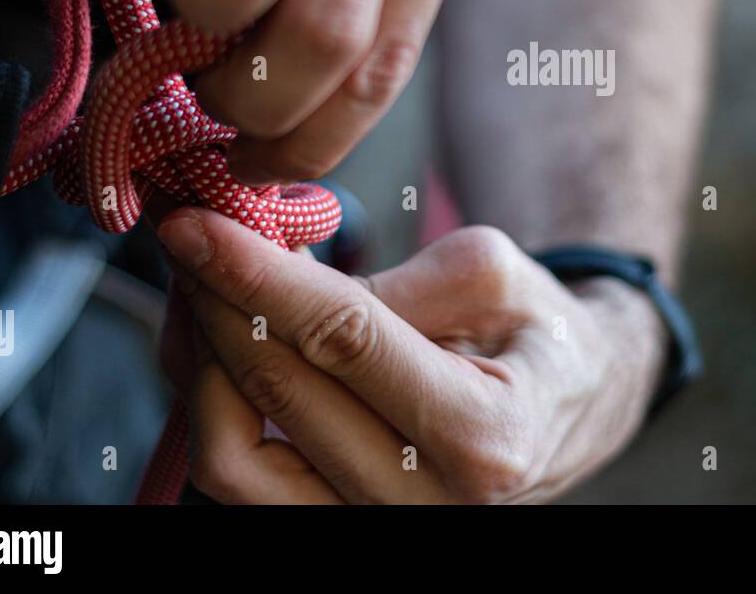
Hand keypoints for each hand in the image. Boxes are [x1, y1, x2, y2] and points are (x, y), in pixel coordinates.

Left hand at [156, 210, 667, 502]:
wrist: (567, 408)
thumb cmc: (536, 332)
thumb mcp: (494, 272)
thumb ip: (394, 283)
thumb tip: (280, 283)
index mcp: (484, 436)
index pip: (345, 343)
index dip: (258, 277)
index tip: (197, 225)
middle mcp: (425, 506)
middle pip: (278, 401)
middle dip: (217, 305)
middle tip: (189, 238)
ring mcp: (374, 531)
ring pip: (233, 463)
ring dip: (201, 364)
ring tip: (203, 290)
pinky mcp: (333, 529)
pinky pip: (240, 476)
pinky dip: (214, 402)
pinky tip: (224, 339)